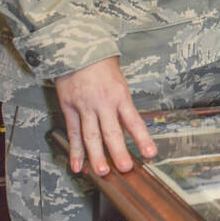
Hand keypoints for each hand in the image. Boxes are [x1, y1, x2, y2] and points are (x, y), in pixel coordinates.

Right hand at [55, 56, 157, 175]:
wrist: (78, 49)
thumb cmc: (102, 65)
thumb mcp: (120, 81)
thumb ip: (122, 104)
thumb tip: (129, 128)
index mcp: (120, 95)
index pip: (134, 121)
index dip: (142, 139)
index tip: (150, 153)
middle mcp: (103, 102)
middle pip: (112, 132)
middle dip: (119, 152)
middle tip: (125, 168)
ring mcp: (85, 106)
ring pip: (91, 136)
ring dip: (96, 156)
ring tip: (102, 171)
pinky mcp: (69, 108)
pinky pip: (73, 133)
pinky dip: (75, 151)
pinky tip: (77, 165)